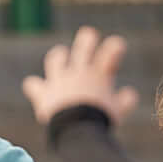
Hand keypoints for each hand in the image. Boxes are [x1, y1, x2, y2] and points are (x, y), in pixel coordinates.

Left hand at [21, 26, 139, 126]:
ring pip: (56, 58)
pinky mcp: (43, 92)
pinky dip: (33, 86)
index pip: (112, 49)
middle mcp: (79, 71)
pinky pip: (33, 85)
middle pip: (84, 44)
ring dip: (58, 56)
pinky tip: (32, 86)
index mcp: (99, 73)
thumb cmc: (101, 118)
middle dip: (87, 38)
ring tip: (60, 56)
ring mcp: (60, 79)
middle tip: (89, 35)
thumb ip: (126, 100)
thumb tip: (129, 94)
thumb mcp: (119, 110)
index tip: (116, 47)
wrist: (77, 126)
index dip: (115, 46)